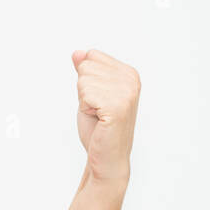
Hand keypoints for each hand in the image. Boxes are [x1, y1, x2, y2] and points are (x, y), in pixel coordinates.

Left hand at [72, 48, 139, 184]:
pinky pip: (85, 94)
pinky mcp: (118, 105)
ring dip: (85, 101)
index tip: (98, 99)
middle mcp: (131, 79)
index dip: (87, 80)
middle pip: (86, 66)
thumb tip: (77, 53)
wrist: (107, 156)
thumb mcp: (89, 93)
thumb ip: (86, 72)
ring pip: (83, 80)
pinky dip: (85, 109)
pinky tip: (99, 120)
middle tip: (97, 110)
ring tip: (98, 115)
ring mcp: (126, 91)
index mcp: (128, 73)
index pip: (91, 56)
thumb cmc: (98, 127)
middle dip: (84, 91)